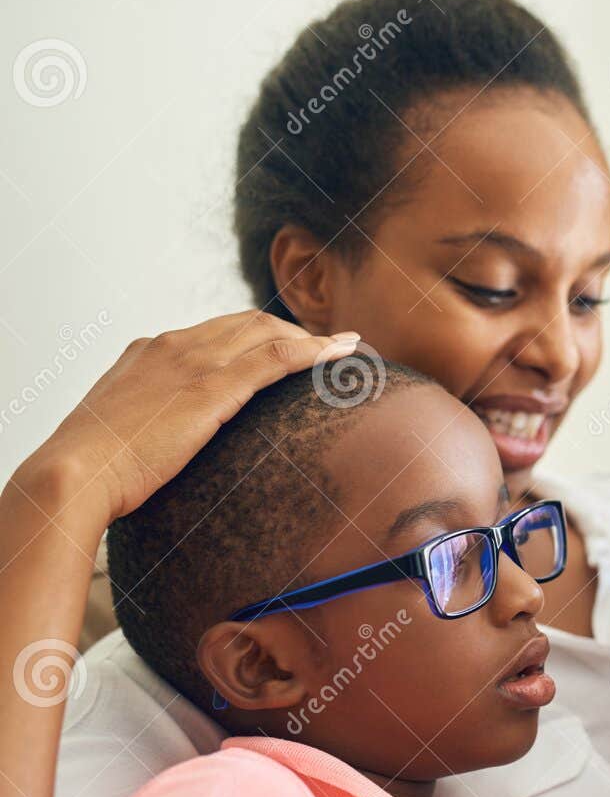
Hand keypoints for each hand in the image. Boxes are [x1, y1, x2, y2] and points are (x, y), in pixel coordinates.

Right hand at [16, 311, 358, 522]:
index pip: (216, 331)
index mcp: (150, 352)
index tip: (286, 348)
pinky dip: (314, 350)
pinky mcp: (211, 386)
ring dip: (312, 337)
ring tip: (347, 348)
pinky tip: (342, 352)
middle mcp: (173, 346)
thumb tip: (172, 446)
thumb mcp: (126, 434)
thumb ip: (156, 425)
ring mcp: (192, 362)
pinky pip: (275, 357)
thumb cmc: (96, 469)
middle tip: (328, 348)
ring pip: (267, 332)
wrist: (75, 473)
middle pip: (248, 323)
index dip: (258, 336)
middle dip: (292, 331)